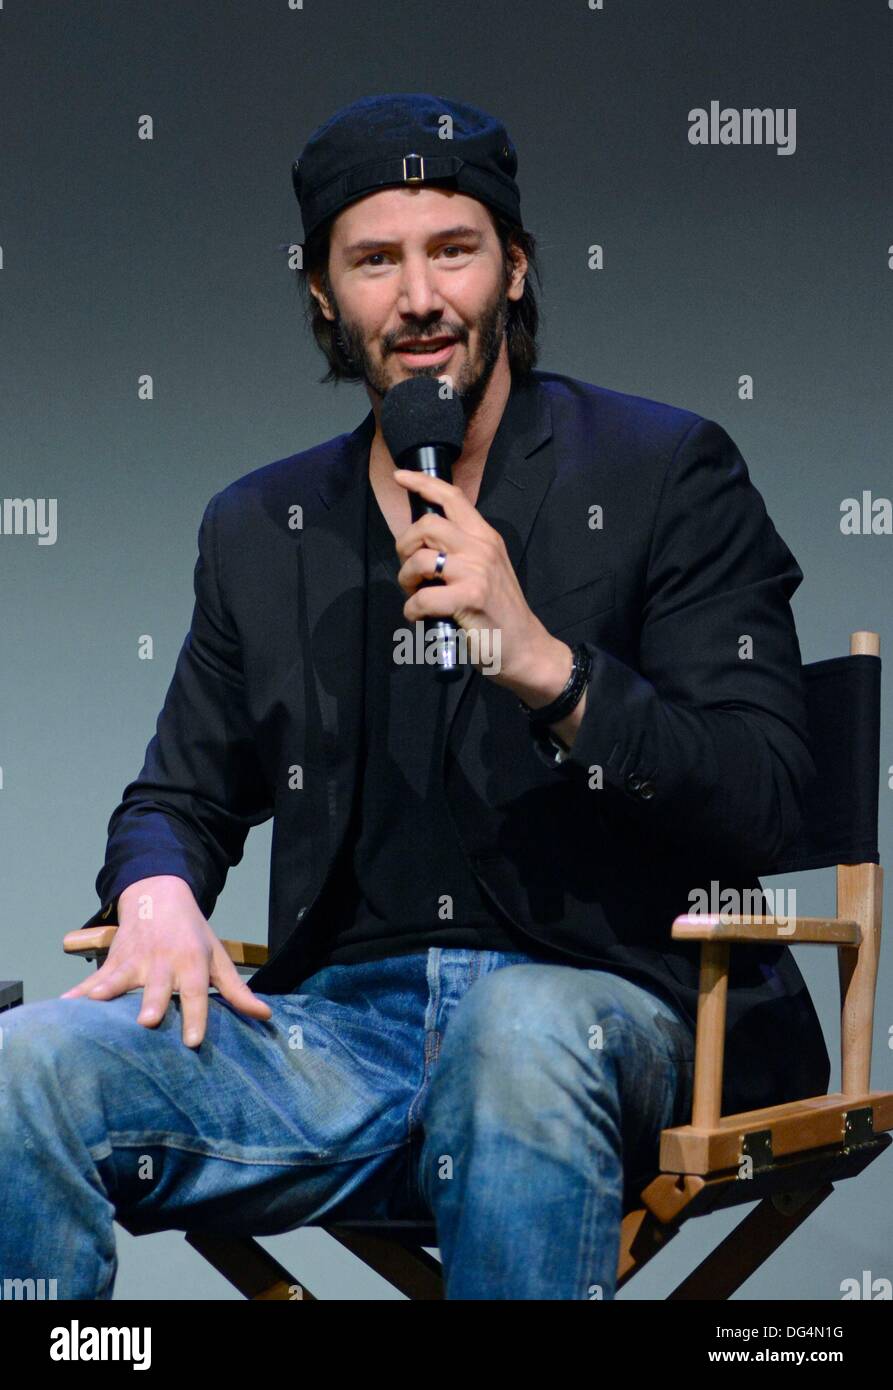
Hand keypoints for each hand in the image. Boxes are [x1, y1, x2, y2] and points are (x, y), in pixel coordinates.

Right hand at [59, 875, 271, 1046]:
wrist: (160, 894)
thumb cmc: (192, 934)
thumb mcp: (218, 957)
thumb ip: (237, 990)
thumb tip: (264, 1016)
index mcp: (192, 963)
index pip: (196, 993)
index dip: (196, 1017)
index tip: (193, 1042)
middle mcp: (163, 962)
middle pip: (158, 986)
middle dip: (152, 1003)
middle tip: (146, 1022)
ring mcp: (135, 960)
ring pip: (121, 978)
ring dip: (108, 991)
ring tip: (95, 1005)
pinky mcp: (113, 960)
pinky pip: (94, 977)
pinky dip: (79, 991)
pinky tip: (64, 1006)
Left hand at [392, 468, 557, 687]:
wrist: (526, 647)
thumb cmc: (500, 612)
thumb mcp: (488, 569)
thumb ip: (464, 550)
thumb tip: (424, 542)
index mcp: (486, 537)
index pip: (453, 497)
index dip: (422, 483)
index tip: (401, 476)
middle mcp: (482, 548)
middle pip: (428, 524)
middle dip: (405, 545)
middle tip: (408, 568)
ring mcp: (476, 572)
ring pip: (420, 559)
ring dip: (406, 578)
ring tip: (414, 593)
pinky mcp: (469, 598)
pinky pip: (422, 598)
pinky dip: (412, 610)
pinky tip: (420, 617)